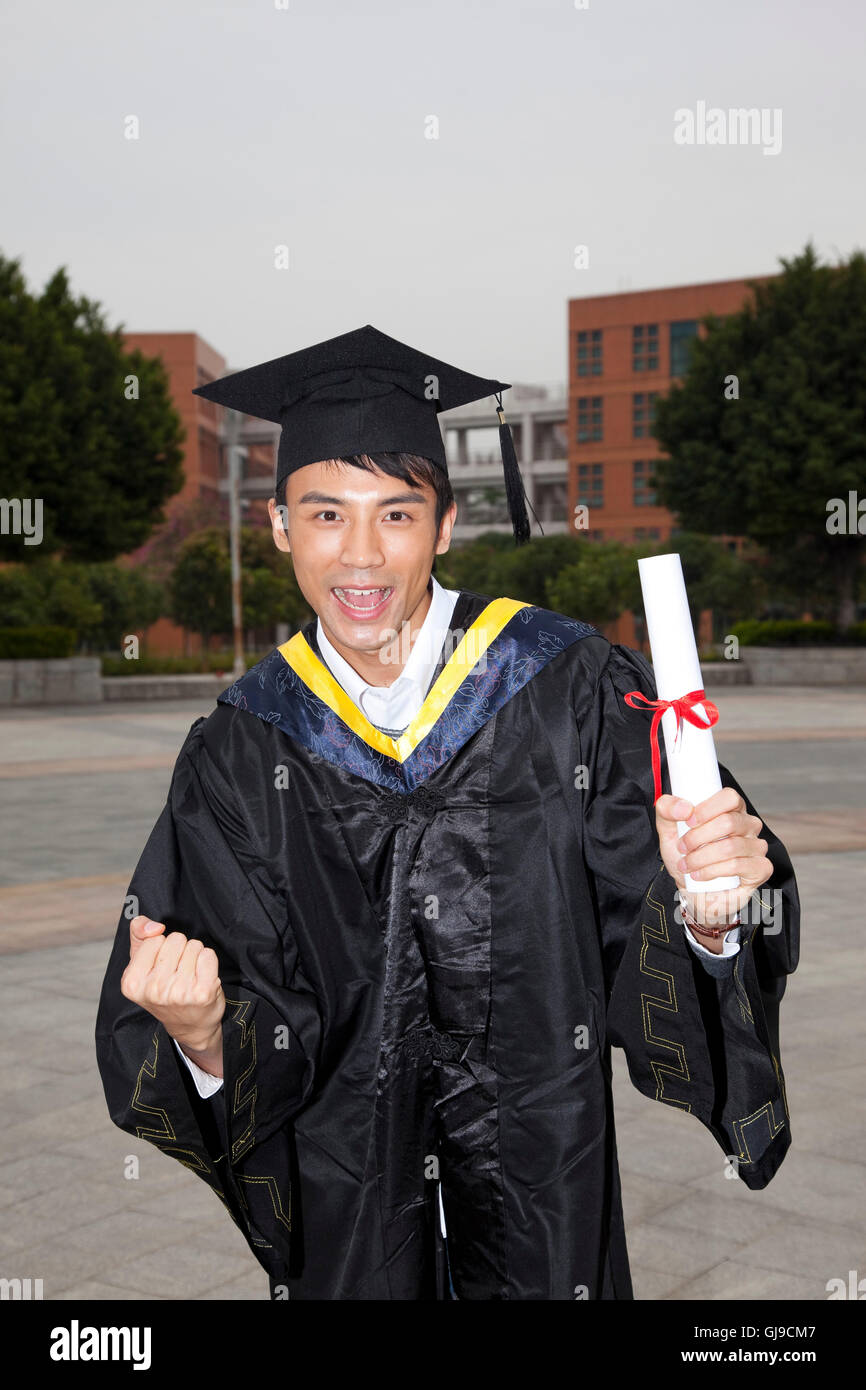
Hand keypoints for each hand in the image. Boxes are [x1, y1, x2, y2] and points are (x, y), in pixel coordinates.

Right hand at [120, 915, 225, 1055]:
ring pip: (194, 946)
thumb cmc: (165, 991)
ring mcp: (179, 993)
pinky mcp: (202, 993)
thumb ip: (139, 936)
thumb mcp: (142, 965)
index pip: (154, 939)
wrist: (190, 1026)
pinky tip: (202, 979)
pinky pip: (208, 955)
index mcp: (132, 983)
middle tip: (178, 973)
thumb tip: (154, 927)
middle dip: (180, 950)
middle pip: (176, 939)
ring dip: (194, 957)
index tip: (161, 968)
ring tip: (190, 977)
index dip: (161, 948)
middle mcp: (153, 990)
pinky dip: (208, 962)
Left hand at [655, 787, 771, 926]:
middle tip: (683, 848)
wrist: (693, 890)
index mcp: (731, 809)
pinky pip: (738, 865)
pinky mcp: (761, 868)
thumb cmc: (686, 856)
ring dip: (701, 857)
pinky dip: (712, 871)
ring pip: (730, 846)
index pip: (730, 797)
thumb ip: (667, 810)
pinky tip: (699, 875)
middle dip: (698, 837)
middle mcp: (748, 824)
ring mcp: (757, 846)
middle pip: (728, 822)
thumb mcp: (669, 831)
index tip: (688, 821)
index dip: (707, 808)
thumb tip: (684, 808)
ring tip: (687, 864)